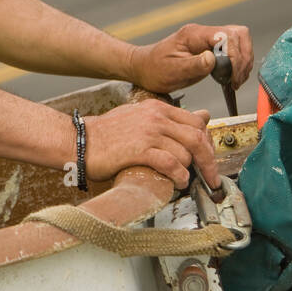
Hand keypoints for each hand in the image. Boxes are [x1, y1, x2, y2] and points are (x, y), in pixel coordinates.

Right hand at [81, 100, 216, 188]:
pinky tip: (178, 182)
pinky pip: (171, 164)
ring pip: (186, 152)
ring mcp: (149, 132)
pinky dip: (180, 176)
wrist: (79, 141)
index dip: (207, 144)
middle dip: (209, 161)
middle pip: (197, 137)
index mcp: (157, 108)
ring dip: (190, 170)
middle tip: (211, 178)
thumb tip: (202, 117)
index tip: (208, 159)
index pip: (196, 123)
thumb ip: (169, 119)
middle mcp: (156, 117)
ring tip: (186, 180)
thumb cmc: (106, 134)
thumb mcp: (140, 117)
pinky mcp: (140, 150)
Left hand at [128, 23, 253, 93]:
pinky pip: (233, 48)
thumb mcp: (172, 72)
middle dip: (243, 58)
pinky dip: (239, 62)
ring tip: (236, 80)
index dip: (235, 56)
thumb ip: (193, 65)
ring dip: (243, 60)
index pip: (226, 36)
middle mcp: (203, 33)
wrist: (145, 68)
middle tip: (236, 79)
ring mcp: (208, 38)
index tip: (232, 77)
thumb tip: (213, 59)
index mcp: (193, 35)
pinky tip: (232, 77)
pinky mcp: (210, 46)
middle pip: (238, 34)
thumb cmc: (155, 70)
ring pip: (239, 39)